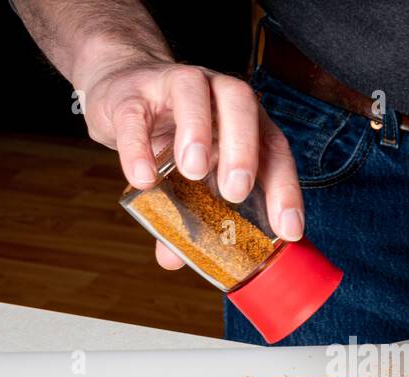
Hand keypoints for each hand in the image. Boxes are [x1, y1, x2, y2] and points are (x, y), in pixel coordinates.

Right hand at [78, 53, 304, 269]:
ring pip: (193, 92)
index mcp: (242, 118)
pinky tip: (142, 179)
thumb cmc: (169, 131)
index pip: (273, 147)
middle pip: (241, 105)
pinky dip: (138, 145)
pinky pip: (135, 115)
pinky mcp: (131, 92)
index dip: (285, 188)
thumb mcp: (187, 170)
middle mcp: (215, 93)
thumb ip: (185, 211)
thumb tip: (175, 260)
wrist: (120, 85)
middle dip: (244, 149)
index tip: (288, 229)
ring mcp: (173, 86)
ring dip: (197, 132)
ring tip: (192, 171)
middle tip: (236, 191)